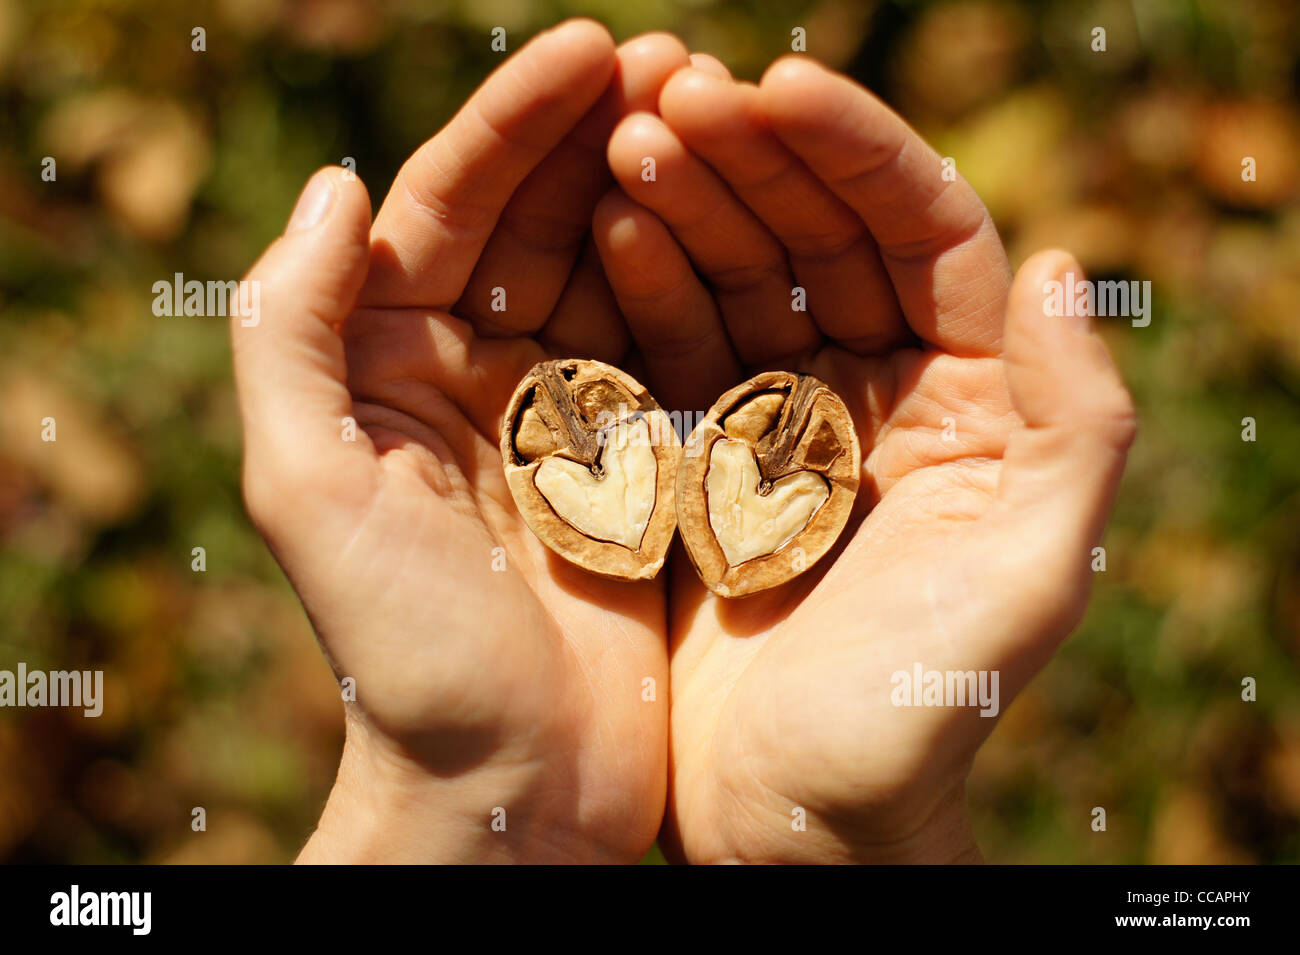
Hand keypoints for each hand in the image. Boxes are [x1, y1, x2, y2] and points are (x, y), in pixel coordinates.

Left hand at [231, 21, 697, 862]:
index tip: (591, 49)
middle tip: (677, 62)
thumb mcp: (311, 490)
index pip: (446, 209)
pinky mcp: (644, 466)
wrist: (512, 787)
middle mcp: (475, 377)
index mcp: (388, 366)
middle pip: (538, 223)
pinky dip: (709, 293)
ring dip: (664, 196)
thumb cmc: (402, 654)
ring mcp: (569, 419)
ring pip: (616, 274)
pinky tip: (750, 238)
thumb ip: (291, 332)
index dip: (512, 125)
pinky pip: (678, 353)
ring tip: (721, 122)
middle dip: (600, 136)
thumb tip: (335, 186)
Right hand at [593, 57, 1136, 861]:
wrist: (795, 824)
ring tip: (627, 139)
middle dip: (754, 159)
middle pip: (823, 239)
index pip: (926, 237)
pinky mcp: (702, 463)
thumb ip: (1072, 428)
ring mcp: (782, 425)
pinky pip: (672, 352)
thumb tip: (1066, 266)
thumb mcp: (1027, 579)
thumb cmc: (915, 719)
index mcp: (969, 406)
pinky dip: (639, 289)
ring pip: (740, 279)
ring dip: (688, 204)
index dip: (858, 153)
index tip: (779, 85)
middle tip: (675, 92)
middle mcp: (878, 397)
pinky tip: (599, 234)